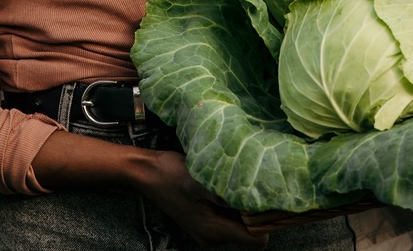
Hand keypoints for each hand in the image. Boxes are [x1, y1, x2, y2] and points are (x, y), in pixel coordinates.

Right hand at [136, 150, 267, 248]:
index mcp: (213, 231)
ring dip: (243, 208)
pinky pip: (228, 219)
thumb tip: (257, 201)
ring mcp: (207, 231)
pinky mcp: (203, 222)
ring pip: (239, 226)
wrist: (146, 172)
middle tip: (255, 187)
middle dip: (255, 214)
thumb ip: (228, 196)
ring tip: (237, 184)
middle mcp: (211, 237)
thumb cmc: (171, 174)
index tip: (267, 200)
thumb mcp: (201, 181)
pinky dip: (232, 207)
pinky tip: (225, 188)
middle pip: (249, 234)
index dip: (266, 223)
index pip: (257, 240)